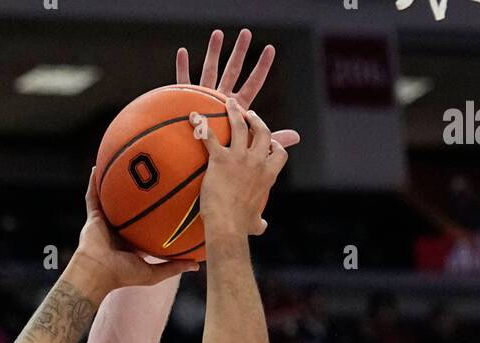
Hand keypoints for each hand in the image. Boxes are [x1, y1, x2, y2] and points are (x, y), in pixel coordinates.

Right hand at [75, 170, 198, 292]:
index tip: (170, 201)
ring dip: (115, 183)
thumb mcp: (153, 272)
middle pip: (130, 208)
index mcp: (132, 243)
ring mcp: (105, 223)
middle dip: (139, 194)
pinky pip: (93, 196)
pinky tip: (97, 166)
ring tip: (123, 163)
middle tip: (151, 175)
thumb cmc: (124, 275)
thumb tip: (197, 266)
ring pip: (111, 199)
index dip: (157, 214)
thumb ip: (173, 267)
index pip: (146, 225)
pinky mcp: (93, 217)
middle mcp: (119, 231)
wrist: (98, 273)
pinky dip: (93, 182)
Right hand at [176, 27, 299, 151]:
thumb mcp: (251, 147)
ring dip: (214, 53)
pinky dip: (182, 69)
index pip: (253, 84)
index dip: (262, 67)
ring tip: (218, 34)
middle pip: (233, 71)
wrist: (201, 171)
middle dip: (240, 52)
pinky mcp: (188, 104)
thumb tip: (298, 137)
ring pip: (210, 72)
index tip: (270, 49)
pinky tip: (183, 52)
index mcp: (238, 109)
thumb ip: (271, 138)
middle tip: (246, 33)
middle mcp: (222, 100)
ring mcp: (204, 99)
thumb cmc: (227, 162)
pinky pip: (184, 85)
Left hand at [192, 100, 288, 238]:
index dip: (275, 146)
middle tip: (250, 114)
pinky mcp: (219, 159)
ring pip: (240, 126)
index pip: (279, 154)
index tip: (270, 142)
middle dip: (257, 120)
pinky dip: (201, 125)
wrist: (228, 226)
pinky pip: (209, 137)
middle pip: (263, 132)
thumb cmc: (241, 227)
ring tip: (229, 103)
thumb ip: (259, 221)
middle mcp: (256, 162)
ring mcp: (238, 158)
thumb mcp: (255, 223)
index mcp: (268, 176)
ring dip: (235, 112)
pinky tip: (194, 116)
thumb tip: (262, 226)